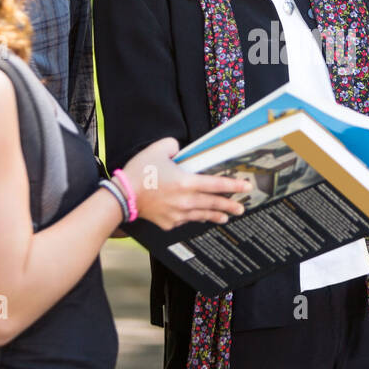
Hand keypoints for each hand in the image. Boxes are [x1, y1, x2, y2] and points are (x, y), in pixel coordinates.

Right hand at [122, 138, 251, 231]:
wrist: (122, 197)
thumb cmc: (139, 172)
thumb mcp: (157, 149)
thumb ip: (173, 146)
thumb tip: (178, 149)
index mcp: (187, 182)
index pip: (216, 184)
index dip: (233, 186)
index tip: (246, 187)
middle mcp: (186, 200)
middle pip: (214, 203)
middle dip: (230, 205)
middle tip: (241, 208)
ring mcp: (178, 214)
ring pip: (202, 215)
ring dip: (215, 216)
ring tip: (225, 217)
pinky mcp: (168, 223)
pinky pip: (185, 220)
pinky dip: (193, 218)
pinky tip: (198, 218)